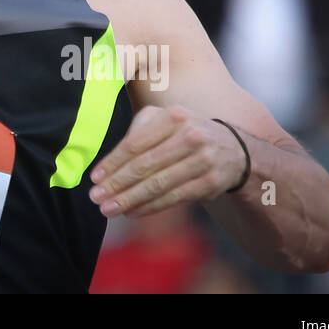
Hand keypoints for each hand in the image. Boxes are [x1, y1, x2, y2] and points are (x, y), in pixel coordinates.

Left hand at [88, 105, 246, 217]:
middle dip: (117, 184)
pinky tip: (132, 211)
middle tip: (96, 197)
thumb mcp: (164, 119)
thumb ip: (138, 131)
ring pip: (158, 185)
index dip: (113, 162)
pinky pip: (174, 198)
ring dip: (130, 199)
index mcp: (174, 117)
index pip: (136, 143)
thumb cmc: (185, 132)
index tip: (94, 177)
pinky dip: (150, 207)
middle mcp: (191, 136)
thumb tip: (109, 160)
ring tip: (109, 208)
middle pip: (145, 165)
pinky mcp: (210, 183)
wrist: (234, 149)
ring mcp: (203, 161)